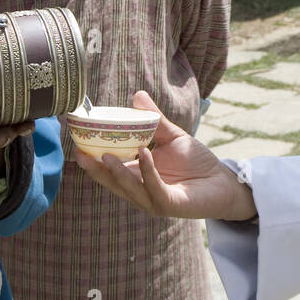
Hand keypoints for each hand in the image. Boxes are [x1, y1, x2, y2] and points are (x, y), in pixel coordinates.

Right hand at [73, 90, 256, 220]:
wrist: (223, 181)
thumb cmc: (196, 162)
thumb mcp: (172, 136)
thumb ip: (154, 119)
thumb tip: (137, 95)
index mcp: (136, 177)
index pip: (108, 170)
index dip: (92, 159)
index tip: (77, 142)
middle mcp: (140, 192)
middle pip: (112, 183)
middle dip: (96, 170)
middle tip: (80, 153)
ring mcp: (154, 200)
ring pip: (130, 188)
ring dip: (117, 172)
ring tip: (106, 155)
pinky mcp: (170, 204)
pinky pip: (155, 187)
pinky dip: (147, 171)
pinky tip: (143, 153)